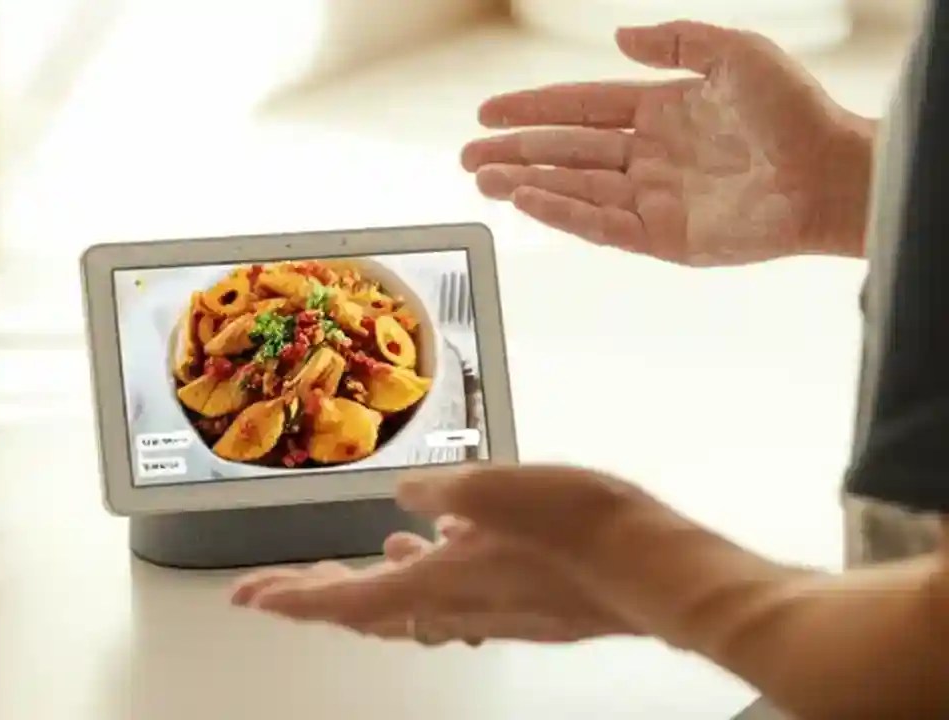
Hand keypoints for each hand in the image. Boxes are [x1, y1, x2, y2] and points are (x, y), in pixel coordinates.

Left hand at [230, 466, 713, 646]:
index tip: (248, 597)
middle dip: (318, 595)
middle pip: (368, 611)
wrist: (654, 570)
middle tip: (280, 586)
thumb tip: (405, 497)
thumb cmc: (579, 530)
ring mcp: (491, 613)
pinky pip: (455, 597)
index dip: (290, 598)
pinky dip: (430, 576)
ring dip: (374, 585)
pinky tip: (446, 545)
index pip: (342, 601)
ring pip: (411, 607)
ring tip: (357, 561)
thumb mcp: (492, 487)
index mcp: (435, 583)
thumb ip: (438, 492)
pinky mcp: (522, 606)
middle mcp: (455, 608)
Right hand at [463, 21, 873, 265]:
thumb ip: (676, 41)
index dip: (534, 108)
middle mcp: (650, 156)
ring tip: (483, 179)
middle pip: (566, 152)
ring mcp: (653, 199)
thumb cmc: (797, 112)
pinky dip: (562, 212)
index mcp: (661, 110)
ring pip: (574, 189)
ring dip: (526, 183)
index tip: (488, 112)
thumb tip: (619, 39)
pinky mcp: (663, 238)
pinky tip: (528, 198)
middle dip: (515, 153)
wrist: (833, 174)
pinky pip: (600, 224)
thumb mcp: (736, 53)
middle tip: (467, 155)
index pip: (581, 108)